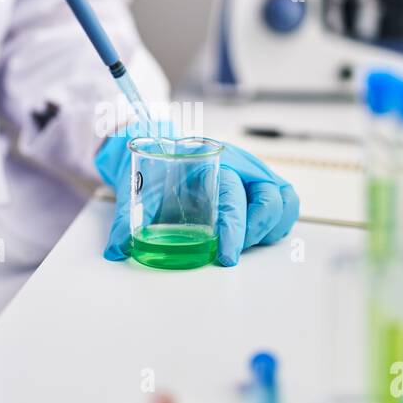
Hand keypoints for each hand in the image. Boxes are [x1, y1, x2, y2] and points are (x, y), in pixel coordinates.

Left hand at [97, 134, 299, 266]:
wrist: (160, 146)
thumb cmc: (155, 168)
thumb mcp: (138, 189)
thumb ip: (126, 220)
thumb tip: (116, 250)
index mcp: (209, 160)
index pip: (231, 195)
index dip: (233, 228)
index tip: (225, 256)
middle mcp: (239, 163)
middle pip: (267, 199)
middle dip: (253, 233)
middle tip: (229, 253)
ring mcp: (255, 172)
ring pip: (283, 201)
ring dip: (269, 229)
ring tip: (243, 243)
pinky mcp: (263, 183)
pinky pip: (286, 203)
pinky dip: (278, 223)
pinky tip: (258, 237)